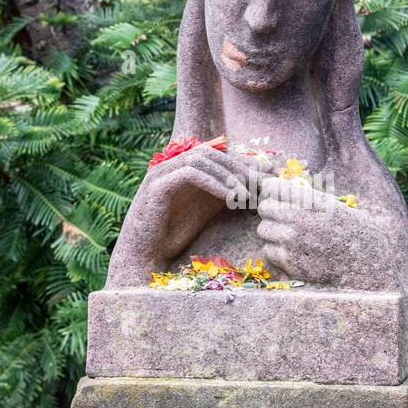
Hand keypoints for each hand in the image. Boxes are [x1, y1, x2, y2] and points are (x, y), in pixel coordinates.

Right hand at [107, 143, 260, 284]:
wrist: (143, 255)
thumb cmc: (172, 235)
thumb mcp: (204, 209)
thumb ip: (222, 193)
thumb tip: (253, 184)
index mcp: (181, 168)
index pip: (215, 154)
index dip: (240, 162)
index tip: (264, 176)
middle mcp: (171, 165)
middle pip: (210, 152)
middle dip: (237, 166)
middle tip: (258, 182)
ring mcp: (162, 173)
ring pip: (201, 158)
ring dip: (227, 173)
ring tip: (246, 192)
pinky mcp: (157, 186)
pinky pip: (190, 173)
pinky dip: (213, 182)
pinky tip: (229, 197)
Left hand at [256, 176, 378, 286]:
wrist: (365, 259)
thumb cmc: (348, 228)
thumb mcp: (330, 203)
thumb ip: (302, 195)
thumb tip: (272, 186)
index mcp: (310, 200)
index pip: (272, 186)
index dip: (272, 190)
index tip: (277, 194)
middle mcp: (299, 219)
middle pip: (264, 207)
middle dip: (272, 210)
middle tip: (283, 216)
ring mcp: (293, 242)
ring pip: (263, 230)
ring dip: (273, 231)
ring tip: (290, 234)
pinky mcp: (291, 262)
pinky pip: (268, 250)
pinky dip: (276, 250)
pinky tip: (292, 250)